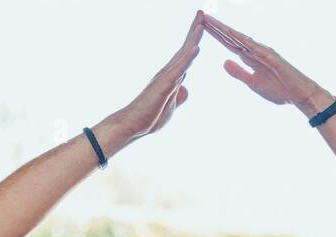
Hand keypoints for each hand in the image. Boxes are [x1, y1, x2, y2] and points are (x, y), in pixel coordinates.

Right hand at [114, 11, 202, 139]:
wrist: (133, 125)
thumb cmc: (149, 117)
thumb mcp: (170, 107)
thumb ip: (178, 97)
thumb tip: (185, 90)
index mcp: (171, 77)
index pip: (185, 55)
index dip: (194, 40)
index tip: (202, 25)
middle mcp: (168, 72)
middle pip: (185, 48)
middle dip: (194, 30)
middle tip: (202, 12)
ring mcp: (166, 77)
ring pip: (182, 54)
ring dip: (193, 38)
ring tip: (201, 23)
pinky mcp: (164, 86)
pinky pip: (178, 70)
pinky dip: (187, 58)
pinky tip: (196, 48)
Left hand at [201, 11, 330, 114]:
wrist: (299, 95)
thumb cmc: (279, 90)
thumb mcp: (252, 83)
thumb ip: (239, 72)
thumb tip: (224, 62)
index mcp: (250, 57)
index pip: (230, 44)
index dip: (217, 35)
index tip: (203, 28)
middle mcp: (255, 50)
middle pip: (232, 37)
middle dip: (217, 28)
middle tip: (201, 17)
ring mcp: (263, 52)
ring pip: (240, 38)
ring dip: (225, 30)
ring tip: (211, 21)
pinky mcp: (271, 57)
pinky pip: (254, 48)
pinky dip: (242, 40)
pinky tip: (231, 34)